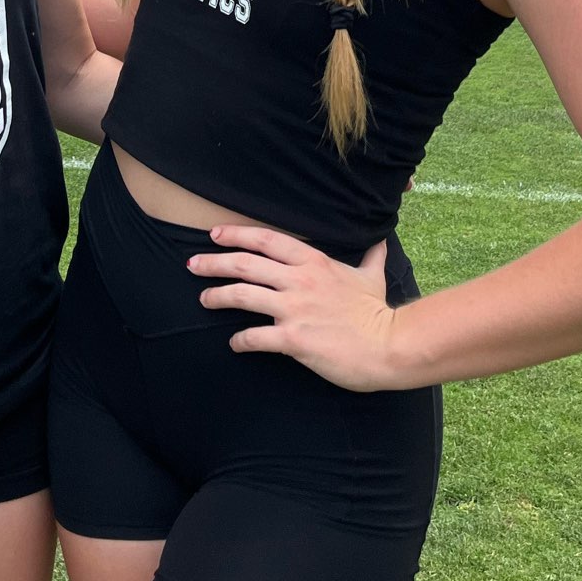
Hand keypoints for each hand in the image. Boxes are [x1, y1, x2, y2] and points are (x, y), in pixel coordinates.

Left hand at [188, 225, 405, 391]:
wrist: (389, 346)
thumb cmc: (378, 313)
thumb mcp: (372, 277)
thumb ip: (371, 257)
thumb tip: (381, 240)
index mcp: (314, 262)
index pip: (266, 239)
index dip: (237, 234)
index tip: (215, 234)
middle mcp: (300, 280)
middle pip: (245, 263)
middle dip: (214, 262)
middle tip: (192, 263)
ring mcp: (295, 309)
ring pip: (243, 294)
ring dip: (218, 295)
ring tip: (204, 299)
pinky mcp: (294, 339)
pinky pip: (255, 336)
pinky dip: (240, 340)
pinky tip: (234, 343)